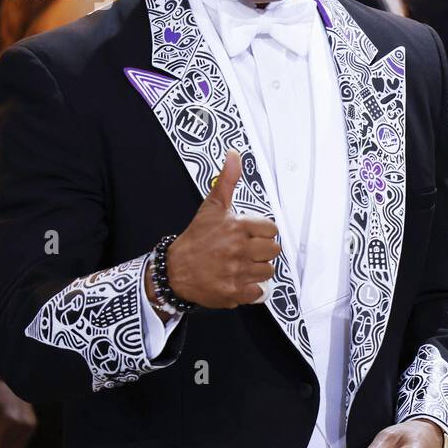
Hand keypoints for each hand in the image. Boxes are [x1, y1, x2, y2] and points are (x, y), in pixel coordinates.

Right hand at [164, 150, 280, 309]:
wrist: (174, 270)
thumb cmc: (196, 238)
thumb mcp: (212, 206)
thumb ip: (228, 180)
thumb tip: (234, 154)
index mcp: (237, 227)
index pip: (272, 230)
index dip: (262, 233)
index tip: (250, 235)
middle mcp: (238, 249)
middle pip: (273, 251)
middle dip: (261, 251)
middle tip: (246, 250)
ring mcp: (236, 272)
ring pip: (267, 272)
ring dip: (257, 270)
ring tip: (240, 265)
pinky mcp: (234, 292)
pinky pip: (259, 292)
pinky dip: (250, 289)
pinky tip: (237, 280)